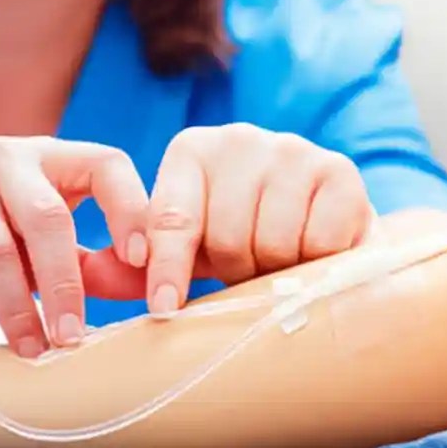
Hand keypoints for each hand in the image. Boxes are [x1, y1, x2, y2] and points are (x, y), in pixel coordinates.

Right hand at [0, 136, 151, 357]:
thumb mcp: (42, 240)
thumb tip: (144, 289)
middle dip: (65, 285)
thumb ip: (92, 262)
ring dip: (17, 308)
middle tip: (74, 339)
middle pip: (46, 217)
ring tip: (33, 348)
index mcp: (47, 156)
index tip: (140, 263)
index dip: (129, 210)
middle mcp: (2, 157)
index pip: (104, 164)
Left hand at [145, 124, 373, 314]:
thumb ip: (147, 264)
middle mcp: (237, 138)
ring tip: (275, 259)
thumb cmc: (240, 232)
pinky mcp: (340, 170)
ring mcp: (291, 149)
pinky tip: (310, 248)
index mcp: (189, 150)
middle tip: (244, 269)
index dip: (167, 269)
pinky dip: (314, 261)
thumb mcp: (191, 245)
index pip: (171, 219)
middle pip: (225, 238)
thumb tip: (106, 282)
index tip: (163, 308)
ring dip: (274, 269)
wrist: (318, 212)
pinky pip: (318, 242)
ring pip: (272, 243)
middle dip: (234, 269)